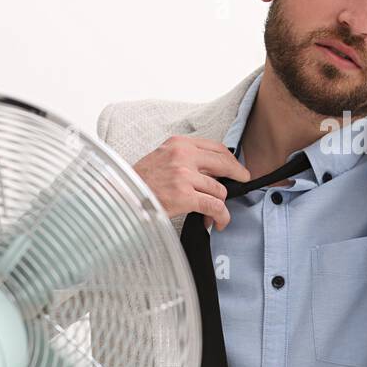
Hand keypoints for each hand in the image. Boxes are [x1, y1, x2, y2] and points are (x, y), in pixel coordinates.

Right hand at [133, 135, 250, 231]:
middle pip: (224, 163)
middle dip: (237, 174)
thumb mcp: (162, 158)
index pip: (215, 147)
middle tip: (243, 181)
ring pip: (219, 189)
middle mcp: (183, 156)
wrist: (122, 197)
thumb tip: (212, 172)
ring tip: (214, 213)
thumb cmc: (141, 182)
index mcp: (179, 144)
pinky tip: (217, 222)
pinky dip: (221, 216)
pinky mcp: (185, 196)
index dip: (230, 159)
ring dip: (220, 204)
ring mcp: (184, 175)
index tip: (237, 167)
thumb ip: (185, 159)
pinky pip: (214, 206)